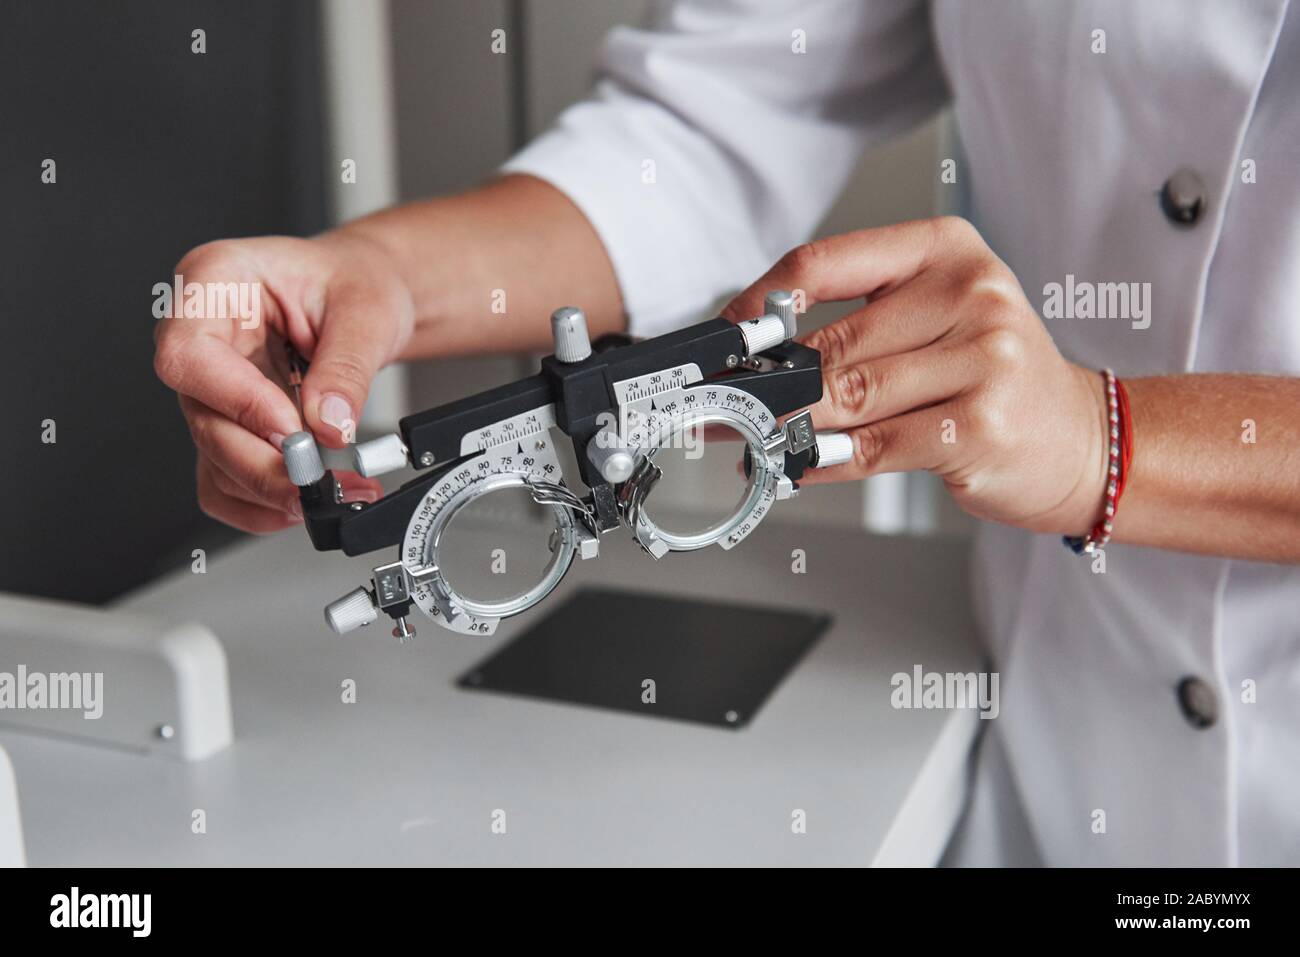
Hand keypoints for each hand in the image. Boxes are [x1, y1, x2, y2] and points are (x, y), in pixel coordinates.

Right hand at [153, 232, 412, 531]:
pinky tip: (305, 500)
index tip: (290, 430)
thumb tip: (328, 424)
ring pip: (212, 458)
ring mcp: (211, 386)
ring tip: (334, 489)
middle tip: (316, 480)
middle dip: (261, 461)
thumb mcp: (366, 310)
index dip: (237, 401)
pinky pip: (224, 480)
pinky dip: (263, 503)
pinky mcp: (229, 424)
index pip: (190, 354)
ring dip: (270, 488)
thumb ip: (345, 368)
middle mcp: (201, 336)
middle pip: (201, 417)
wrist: (368, 296)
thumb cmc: (354, 282)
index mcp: (214, 284)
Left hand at [723, 217, 1108, 534]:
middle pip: (830, 343)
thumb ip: (857, 324)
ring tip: (754, 438)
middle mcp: (970, 294)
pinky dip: (823, 461)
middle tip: (723, 406)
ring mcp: (982, 360)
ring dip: (787, 427)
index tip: (726, 339)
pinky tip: (800, 465)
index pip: (825, 263)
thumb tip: (756, 357)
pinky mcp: (978, 426)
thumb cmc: (995, 375)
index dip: (760, 305)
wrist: (1080, 437)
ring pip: (845, 398)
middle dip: (766, 384)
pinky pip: (871, 446)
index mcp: (947, 250)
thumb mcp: (937, 318)